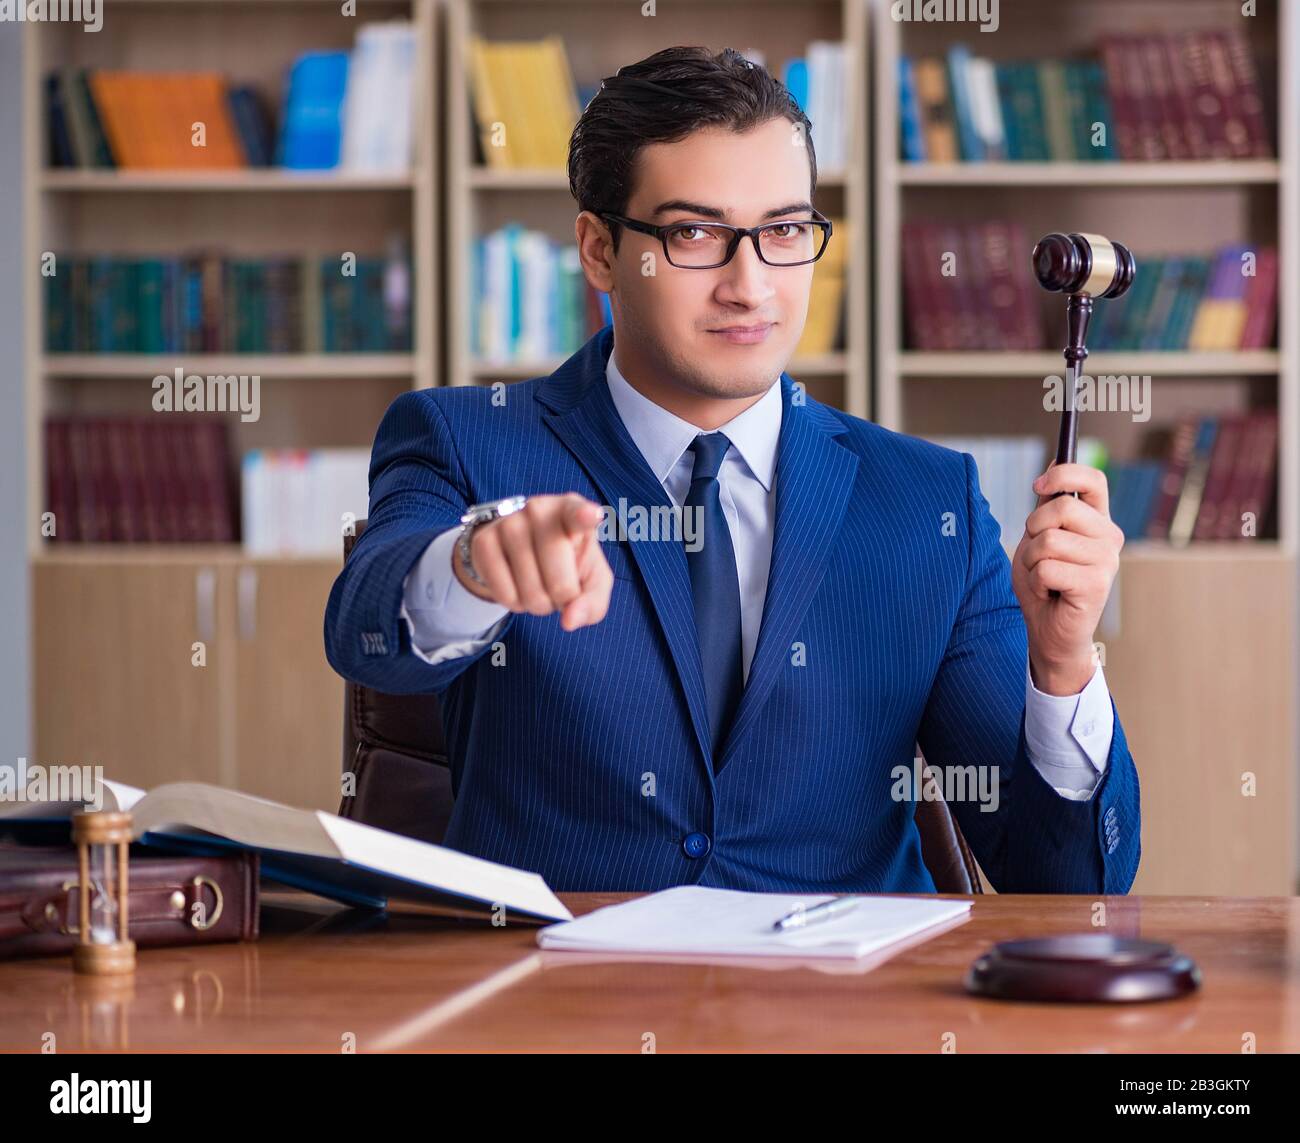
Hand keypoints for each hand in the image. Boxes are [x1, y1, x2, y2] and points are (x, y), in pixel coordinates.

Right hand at [452, 493, 613, 630]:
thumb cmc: (567, 562)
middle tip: (560, 588)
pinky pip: (505, 595)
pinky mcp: (483, 542)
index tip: (592, 515)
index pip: (578, 513)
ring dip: (539, 604)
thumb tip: (569, 621)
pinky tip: (517, 585)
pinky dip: (515, 603)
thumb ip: (592, 603)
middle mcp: (540, 510)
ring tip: (539, 584)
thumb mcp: (590, 579)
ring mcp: (508, 523)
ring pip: (531, 593)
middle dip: (562, 600)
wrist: (519, 550)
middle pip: (560, 582)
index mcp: (572, 511)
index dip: (584, 516)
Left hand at [1010, 462, 1122, 694]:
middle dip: (1033, 530)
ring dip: (1031, 561)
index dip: (1064, 474)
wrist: (1048, 630)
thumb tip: (1055, 461)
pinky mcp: (1096, 585)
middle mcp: (1109, 538)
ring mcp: (1106, 561)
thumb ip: (1048, 505)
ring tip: (1043, 577)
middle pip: (1061, 509)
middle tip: (1037, 554)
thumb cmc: (1043, 583)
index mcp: (1098, 521)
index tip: (1037, 485)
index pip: (1094, 480)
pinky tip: (1049, 592)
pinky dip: (1036, 581)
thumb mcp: (1038, 537)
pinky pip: (1046, 568)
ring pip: (1048, 541)